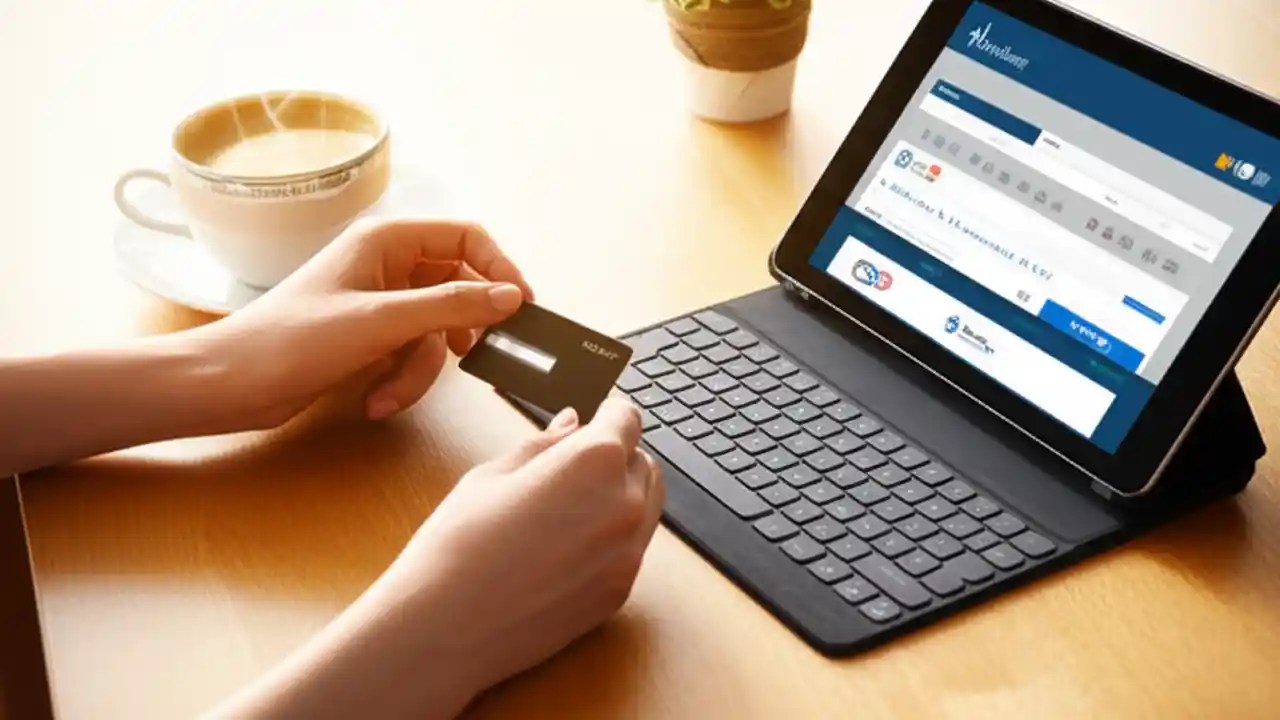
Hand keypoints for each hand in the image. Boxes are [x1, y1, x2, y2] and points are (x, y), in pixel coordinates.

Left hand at [202, 218, 534, 430]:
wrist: (230, 385)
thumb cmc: (290, 341)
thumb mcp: (381, 323)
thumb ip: (452, 306)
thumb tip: (510, 297)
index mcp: (386, 241)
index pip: (466, 238)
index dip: (500, 268)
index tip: (523, 307)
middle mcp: (386, 265)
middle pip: (457, 289)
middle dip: (455, 333)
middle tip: (472, 356)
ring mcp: (378, 303)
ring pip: (436, 331)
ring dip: (419, 370)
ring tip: (389, 393)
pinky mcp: (369, 337)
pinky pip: (411, 354)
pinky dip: (400, 381)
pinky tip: (375, 400)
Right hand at [213, 399, 664, 718]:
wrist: (444, 627)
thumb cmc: (458, 543)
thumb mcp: (494, 474)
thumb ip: (545, 445)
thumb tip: (572, 422)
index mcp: (595, 461)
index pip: (628, 418)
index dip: (609, 412)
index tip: (595, 415)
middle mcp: (625, 505)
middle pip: (643, 462)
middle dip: (617, 454)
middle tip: (571, 463)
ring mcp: (627, 555)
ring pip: (646, 506)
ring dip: (622, 494)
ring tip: (568, 504)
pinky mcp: (619, 593)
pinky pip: (631, 549)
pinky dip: (613, 536)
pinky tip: (565, 544)